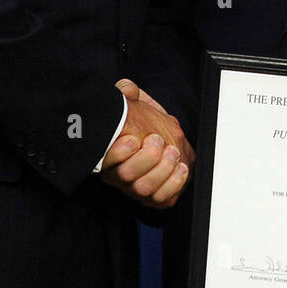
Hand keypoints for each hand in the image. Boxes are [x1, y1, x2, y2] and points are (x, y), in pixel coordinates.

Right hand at [101, 78, 194, 208]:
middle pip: (127, 176)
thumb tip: (126, 88)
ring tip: (172, 152)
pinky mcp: (157, 197)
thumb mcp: (134, 104)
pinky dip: (174, 184)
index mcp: (109, 155)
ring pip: (145, 189)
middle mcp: (120, 175)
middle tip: (158, 141)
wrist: (161, 141)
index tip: (133, 138)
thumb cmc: (144, 124)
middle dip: (146, 158)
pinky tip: (180, 168)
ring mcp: (137, 188)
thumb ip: (128, 94)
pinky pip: (163, 200)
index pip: (106, 160)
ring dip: (162, 170)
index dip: (118, 153)